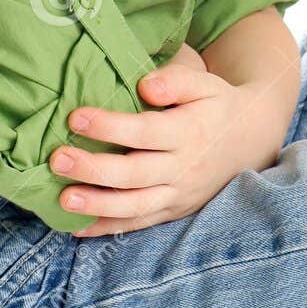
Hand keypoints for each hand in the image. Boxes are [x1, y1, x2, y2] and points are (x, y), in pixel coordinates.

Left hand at [51, 56, 265, 236]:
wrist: (249, 141)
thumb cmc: (216, 106)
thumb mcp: (205, 84)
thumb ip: (177, 80)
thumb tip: (146, 86)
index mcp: (188, 132)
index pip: (144, 132)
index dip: (109, 126)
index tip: (75, 117)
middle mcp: (183, 168)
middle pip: (133, 174)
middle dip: (93, 169)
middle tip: (58, 160)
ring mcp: (178, 194)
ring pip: (135, 206)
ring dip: (97, 205)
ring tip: (63, 199)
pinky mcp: (173, 211)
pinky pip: (139, 223)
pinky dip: (107, 227)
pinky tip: (76, 226)